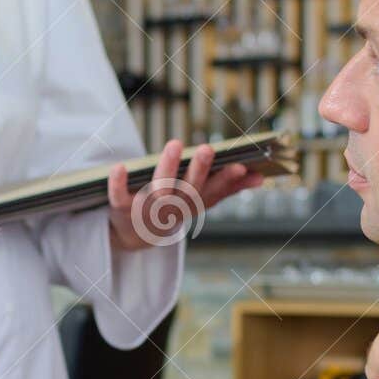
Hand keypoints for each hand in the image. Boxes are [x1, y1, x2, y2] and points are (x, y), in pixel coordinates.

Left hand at [107, 138, 265, 250]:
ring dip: (166, 168)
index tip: (241, 166)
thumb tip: (260, 178)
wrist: (137, 234)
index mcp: (192, 204)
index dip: (226, 181)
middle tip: (208, 149)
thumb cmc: (174, 208)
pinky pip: (119, 196)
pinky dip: (118, 183)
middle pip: (188, 191)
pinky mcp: (123, 208)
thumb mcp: (201, 199)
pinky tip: (119, 166)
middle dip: (199, 171)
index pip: (213, 193)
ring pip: (159, 190)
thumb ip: (229, 188)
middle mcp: (173, 208)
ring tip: (175, 143)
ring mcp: (149, 209)